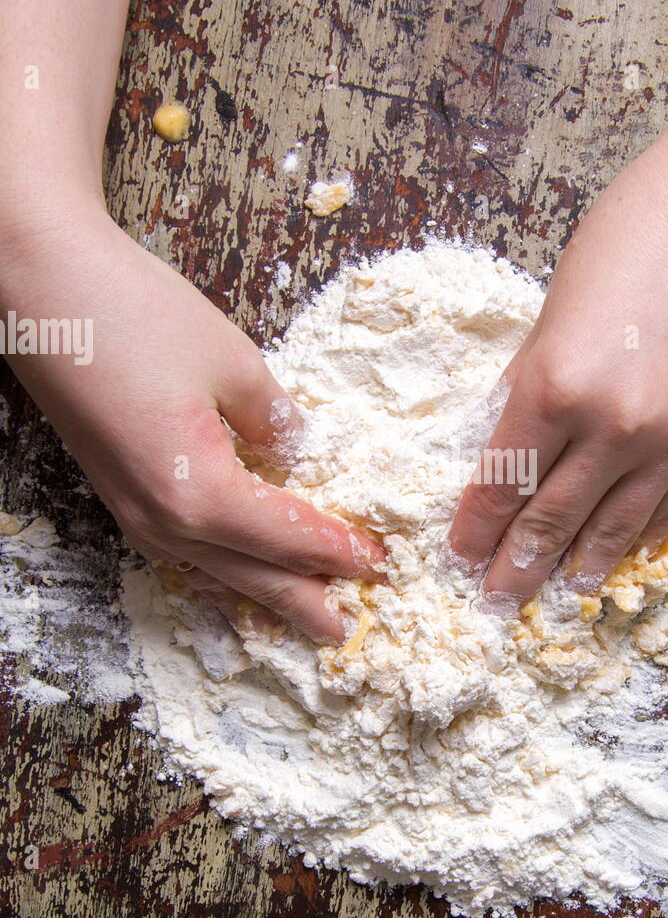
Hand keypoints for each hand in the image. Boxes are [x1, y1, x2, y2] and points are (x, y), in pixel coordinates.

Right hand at [0, 202, 383, 640]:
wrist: (39, 288)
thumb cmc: (132, 314)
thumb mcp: (234, 363)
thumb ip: (276, 421)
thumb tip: (296, 452)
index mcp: (199, 493)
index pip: (286, 538)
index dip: (336, 549)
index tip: (378, 561)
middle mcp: (162, 520)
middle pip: (250, 574)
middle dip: (303, 600)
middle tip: (345, 629)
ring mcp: (133, 512)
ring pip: (213, 570)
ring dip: (262, 593)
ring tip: (301, 613)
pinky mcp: (119, 493)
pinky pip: (182, 551)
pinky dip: (221, 567)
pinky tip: (237, 569)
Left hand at [447, 126, 667, 610]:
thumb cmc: (634, 232)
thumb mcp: (555, 307)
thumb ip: (534, 381)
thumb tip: (511, 441)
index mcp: (554, 384)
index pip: (501, 480)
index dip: (477, 526)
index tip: (460, 555)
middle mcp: (612, 424)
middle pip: (551, 517)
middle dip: (517, 563)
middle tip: (497, 597)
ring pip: (614, 527)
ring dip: (577, 565)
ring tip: (555, 593)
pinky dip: (638, 537)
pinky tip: (618, 555)